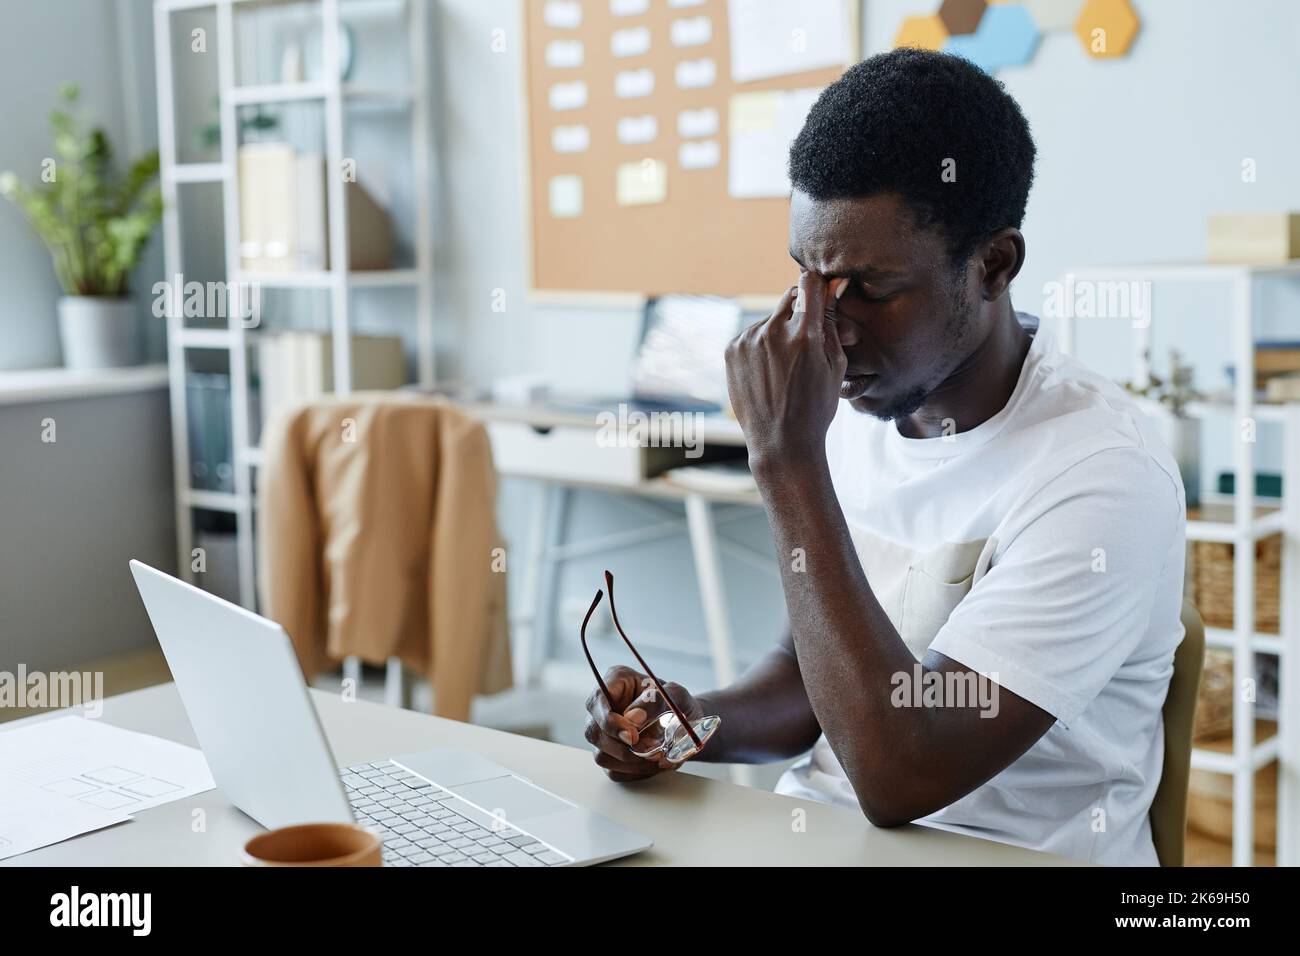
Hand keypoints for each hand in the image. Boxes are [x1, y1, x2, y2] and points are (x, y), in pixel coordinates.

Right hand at [584, 665, 704, 780]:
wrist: (687, 723)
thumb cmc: (679, 703)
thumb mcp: (676, 695)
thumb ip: (655, 701)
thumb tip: (633, 718)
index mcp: (616, 681)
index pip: (597, 700)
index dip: (609, 721)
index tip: (632, 736)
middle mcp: (603, 707)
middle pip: (593, 731)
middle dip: (622, 747)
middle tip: (652, 750)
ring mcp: (603, 732)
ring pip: (601, 755)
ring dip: (631, 762)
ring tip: (658, 756)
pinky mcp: (610, 754)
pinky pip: (614, 771)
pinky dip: (635, 772)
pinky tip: (653, 763)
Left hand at [725, 271, 848, 470]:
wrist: (780, 442)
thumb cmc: (815, 407)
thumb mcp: (834, 365)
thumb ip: (833, 322)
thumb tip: (834, 285)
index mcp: (804, 334)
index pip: (810, 284)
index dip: (819, 287)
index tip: (823, 295)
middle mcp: (773, 332)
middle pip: (790, 297)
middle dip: (801, 310)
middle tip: (807, 338)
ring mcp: (748, 340)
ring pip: (771, 318)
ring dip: (781, 331)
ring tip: (787, 366)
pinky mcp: (731, 349)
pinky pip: (753, 334)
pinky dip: (762, 344)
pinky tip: (769, 371)